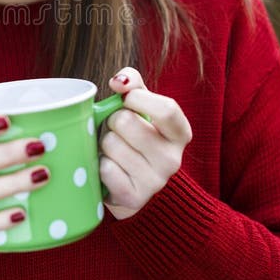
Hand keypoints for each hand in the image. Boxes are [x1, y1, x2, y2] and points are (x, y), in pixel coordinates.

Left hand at [99, 67, 191, 220]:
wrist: (134, 185)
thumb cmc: (136, 136)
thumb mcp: (141, 107)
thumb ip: (133, 84)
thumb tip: (118, 82)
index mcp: (180, 133)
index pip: (167, 109)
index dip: (138, 99)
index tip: (125, 98)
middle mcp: (173, 159)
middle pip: (127, 122)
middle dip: (113, 122)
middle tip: (117, 131)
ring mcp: (154, 182)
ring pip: (111, 144)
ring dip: (104, 144)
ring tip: (114, 151)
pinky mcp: (133, 198)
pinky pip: (104, 169)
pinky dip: (99, 165)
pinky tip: (109, 169)